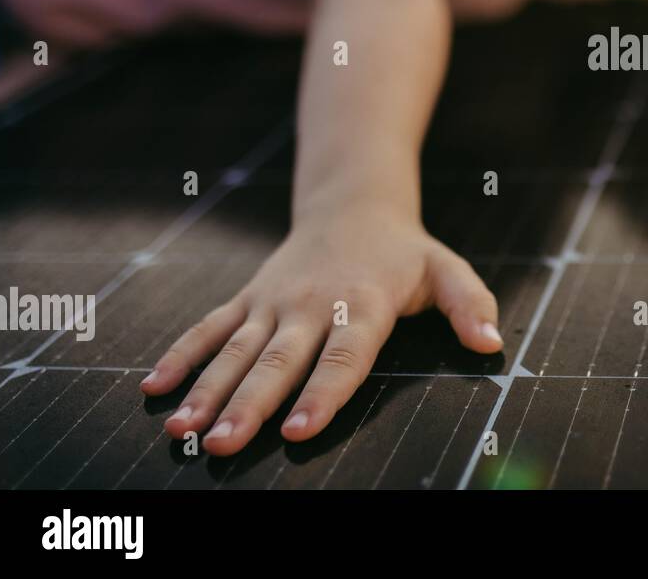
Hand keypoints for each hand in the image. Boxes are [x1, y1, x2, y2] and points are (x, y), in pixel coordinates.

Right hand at [140, 209, 502, 455]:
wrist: (352, 203)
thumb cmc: (404, 252)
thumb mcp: (446, 270)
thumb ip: (471, 303)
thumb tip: (492, 342)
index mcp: (362, 303)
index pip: (343, 355)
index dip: (322, 392)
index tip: (300, 429)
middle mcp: (311, 303)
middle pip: (280, 360)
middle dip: (251, 403)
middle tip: (225, 443)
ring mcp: (274, 301)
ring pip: (237, 349)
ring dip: (207, 389)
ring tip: (183, 430)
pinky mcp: (248, 298)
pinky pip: (210, 327)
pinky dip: (182, 354)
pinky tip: (154, 388)